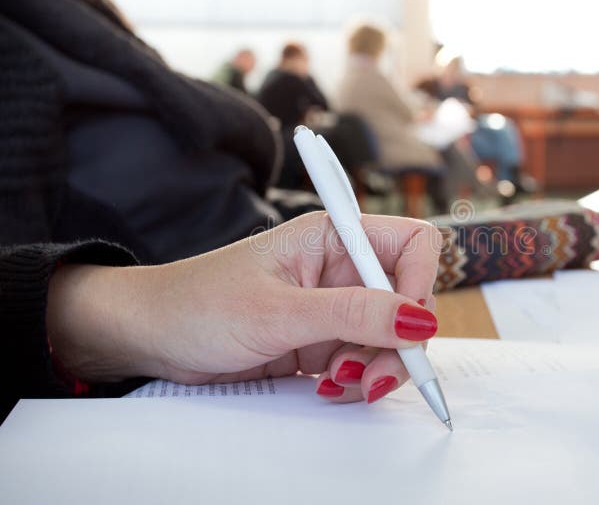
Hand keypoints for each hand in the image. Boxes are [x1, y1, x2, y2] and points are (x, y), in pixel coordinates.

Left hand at [46, 212, 442, 403]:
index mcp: (333, 238)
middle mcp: (340, 269)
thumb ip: (352, 315)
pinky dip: (355, 380)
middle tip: (373, 376)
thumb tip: (418, 319)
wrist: (151, 337)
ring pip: (389, 337)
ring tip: (338, 384)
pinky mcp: (321, 340)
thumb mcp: (278, 312)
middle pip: (406, 300)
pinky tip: (326, 387)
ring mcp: (332, 307)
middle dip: (399, 342)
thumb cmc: (198, 304)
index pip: (410, 245)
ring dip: (377, 367)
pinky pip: (363, 361)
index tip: (408, 325)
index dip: (420, 282)